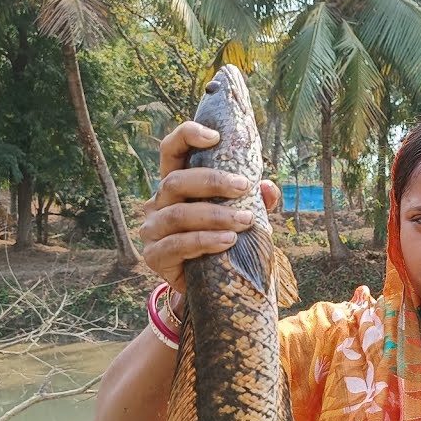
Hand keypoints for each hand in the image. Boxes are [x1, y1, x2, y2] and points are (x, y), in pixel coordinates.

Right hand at [139, 121, 281, 293]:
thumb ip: (254, 200)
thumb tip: (267, 187)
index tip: (214, 136)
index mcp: (177, 184)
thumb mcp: (241, 215)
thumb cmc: (224, 240)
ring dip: (216, 215)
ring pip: (178, 214)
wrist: (210, 285)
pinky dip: (206, 241)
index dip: (186, 136)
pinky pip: (178, 245)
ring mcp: (152, 229)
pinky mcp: (154, 256)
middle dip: (213, 181)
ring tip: (245, 221)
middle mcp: (158, 203)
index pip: (171, 150)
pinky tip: (228, 241)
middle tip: (243, 186)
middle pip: (176, 181)